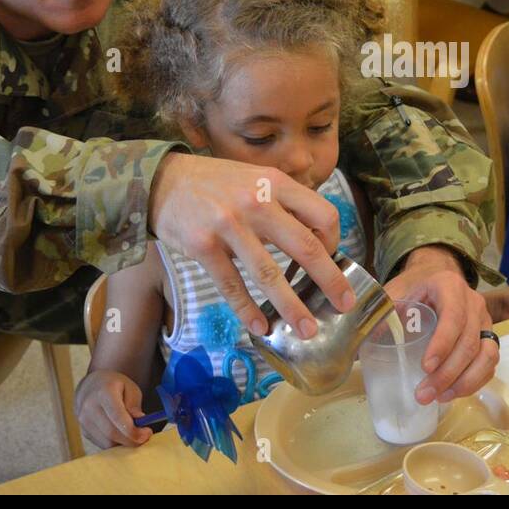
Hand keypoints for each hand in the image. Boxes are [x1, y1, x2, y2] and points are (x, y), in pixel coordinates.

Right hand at [75, 370, 151, 448]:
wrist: (92, 387)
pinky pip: (103, 445)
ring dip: (124, 442)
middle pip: (112, 433)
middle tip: (145, 436)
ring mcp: (84, 421)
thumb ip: (134, 405)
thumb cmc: (115, 387)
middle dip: (131, 439)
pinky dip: (116, 443)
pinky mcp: (84, 432)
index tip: (147, 433)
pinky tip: (122, 433)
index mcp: (103, 393)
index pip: (117, 417)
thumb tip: (139, 421)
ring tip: (133, 432)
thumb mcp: (130, 388)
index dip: (133, 429)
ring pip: (107, 443)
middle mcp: (89, 407)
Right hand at [148, 153, 350, 339]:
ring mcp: (228, 225)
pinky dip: (248, 310)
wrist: (164, 181)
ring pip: (269, 274)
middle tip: (344, 304)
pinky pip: (231, 286)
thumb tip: (316, 239)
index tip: (333, 259)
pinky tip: (261, 327)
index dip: (335, 241)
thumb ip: (284, 203)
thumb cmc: (217, 184)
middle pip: (305, 247)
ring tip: (307, 330)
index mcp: (276, 183)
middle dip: (329, 281)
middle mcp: (256, 202)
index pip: (323, 214)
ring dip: (292, 307)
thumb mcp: (257, 178)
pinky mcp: (203, 246)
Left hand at [384, 245, 497, 403]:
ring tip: (439, 398)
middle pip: (468, 342)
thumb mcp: (394, 292)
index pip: (453, 316)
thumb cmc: (412, 287)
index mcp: (449, 286)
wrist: (433, 277)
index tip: (424, 367)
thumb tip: (358, 345)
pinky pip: (489, 363)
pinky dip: (474, 381)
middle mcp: (473, 302)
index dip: (442, 344)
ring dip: (464, 382)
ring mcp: (484, 320)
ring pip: (486, 355)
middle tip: (423, 394)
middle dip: (447, 373)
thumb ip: (380, 314)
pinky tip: (453, 393)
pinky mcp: (487, 337)